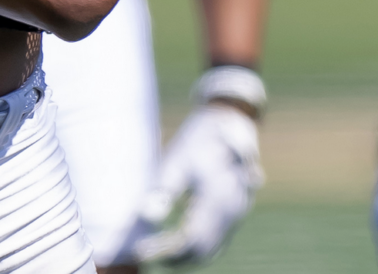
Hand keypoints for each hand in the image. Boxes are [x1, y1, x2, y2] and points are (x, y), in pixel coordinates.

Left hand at [132, 67, 265, 264]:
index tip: (140, 251)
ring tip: (152, 254)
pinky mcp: (234, 214)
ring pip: (211, 249)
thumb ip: (165, 188)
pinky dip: (195, 250)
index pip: (191, 238)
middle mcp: (233, 210)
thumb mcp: (178, 157)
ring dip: (184, 257)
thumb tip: (147, 215)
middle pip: (203, 249)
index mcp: (220, 196)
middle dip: (173, 257)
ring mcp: (237, 214)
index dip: (165, 250)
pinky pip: (217, 241)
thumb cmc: (200, 137)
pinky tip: (171, 251)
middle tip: (142, 255)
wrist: (230, 120)